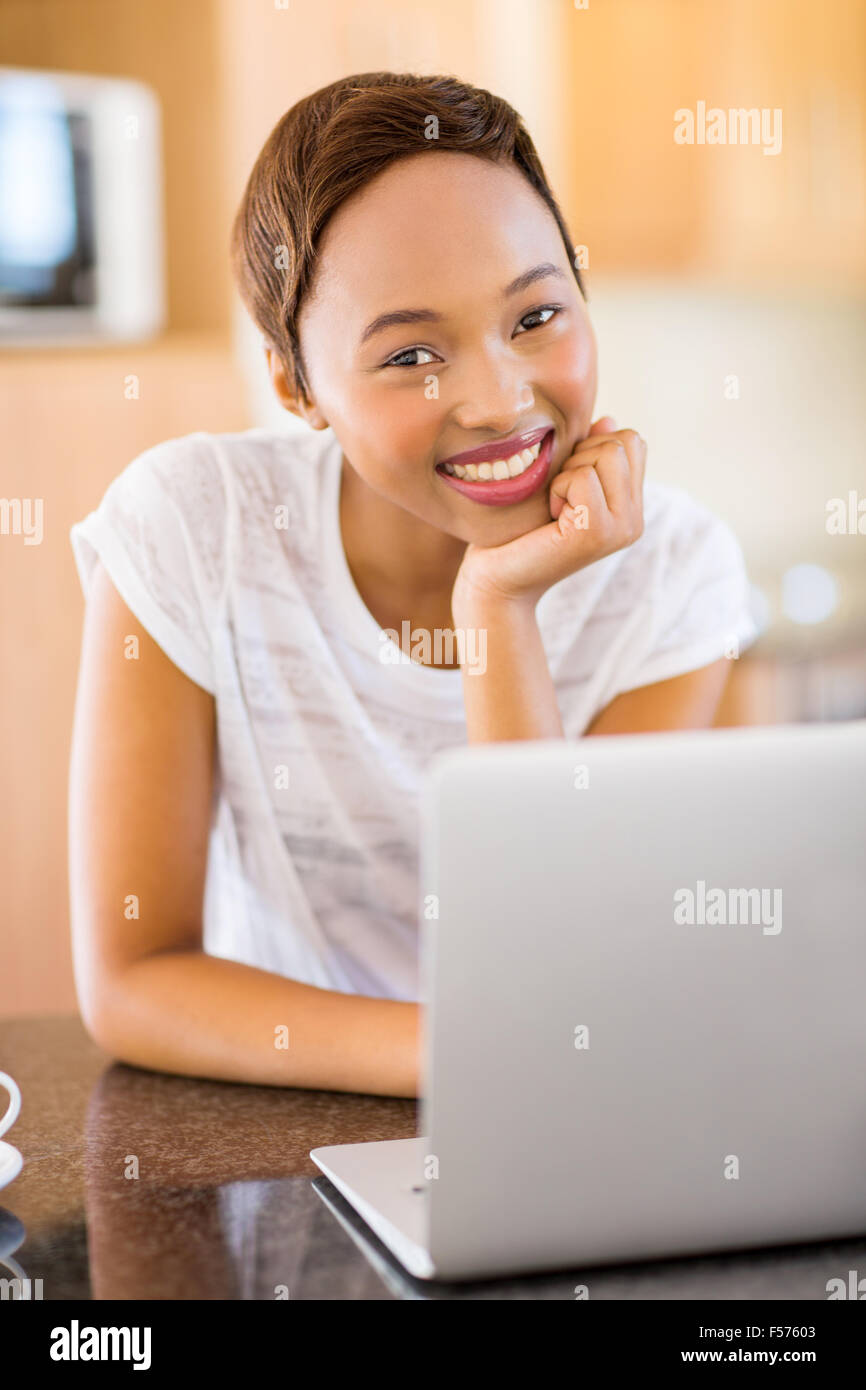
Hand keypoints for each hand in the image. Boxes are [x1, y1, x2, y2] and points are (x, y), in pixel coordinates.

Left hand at [452, 417, 645, 609]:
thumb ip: (586, 454)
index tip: (565, 483)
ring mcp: (621, 529)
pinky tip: (549, 516)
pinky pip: (583, 477)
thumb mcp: (558, 482)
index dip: (592, 446)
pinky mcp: (598, 533)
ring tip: (555, 507)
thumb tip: (607, 420)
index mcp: (631, 507)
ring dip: (568, 472)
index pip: (632, 441)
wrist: (497, 578)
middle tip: (558, 496)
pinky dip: (557, 487)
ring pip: (608, 453)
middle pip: (623, 442)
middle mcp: (633, 520)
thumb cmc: (520, 529)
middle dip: (581, 456)